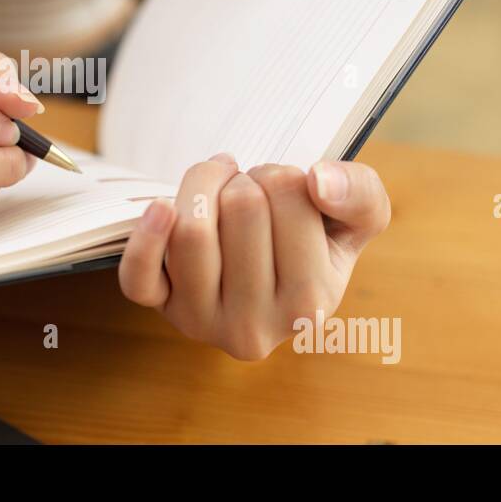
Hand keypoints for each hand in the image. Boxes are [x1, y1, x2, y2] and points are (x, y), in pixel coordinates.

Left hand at [118, 154, 390, 359]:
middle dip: (244, 177)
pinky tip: (161, 207)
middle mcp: (256, 326)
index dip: (284, 175)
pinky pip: (140, 274)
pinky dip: (145, 236)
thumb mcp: (355, 219)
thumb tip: (319, 180)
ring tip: (217, 188)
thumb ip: (360, 194)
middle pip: (242, 206)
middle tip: (250, 190)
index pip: (293, 196)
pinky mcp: (160, 307)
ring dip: (202, 185)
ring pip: (192, 231)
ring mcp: (201, 321)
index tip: (286, 191)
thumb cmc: (312, 240)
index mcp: (311, 304)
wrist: (263, 269)